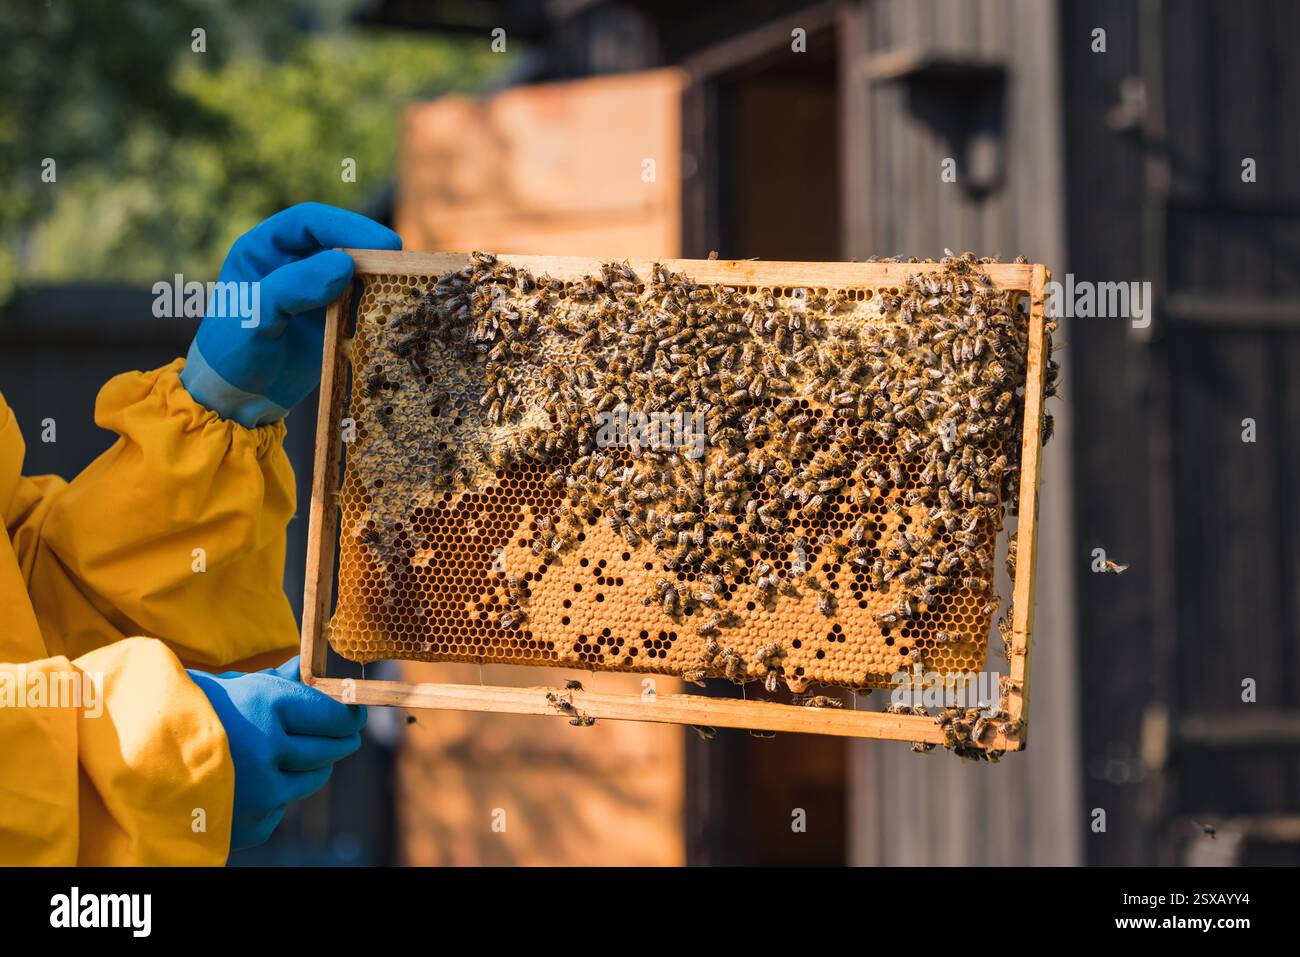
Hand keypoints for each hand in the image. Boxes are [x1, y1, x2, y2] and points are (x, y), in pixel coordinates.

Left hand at [181, 202, 401, 426]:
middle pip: (339, 241)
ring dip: (378, 274)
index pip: (309, 223)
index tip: (379, 242)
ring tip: (402, 283)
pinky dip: (378, 302)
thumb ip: (292, 287)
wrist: (238, 403)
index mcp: (263, 249)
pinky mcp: (334, 318)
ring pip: (355, 270)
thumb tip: (345, 263)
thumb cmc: (232, 356)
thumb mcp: (255, 318)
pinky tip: (392, 308)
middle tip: (398, 262)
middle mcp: (292, 263)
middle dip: (369, 248)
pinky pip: (361, 301)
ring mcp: (315, 291)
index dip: (345, 226)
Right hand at [188, 656, 366, 850]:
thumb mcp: (229, 687)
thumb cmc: (178, 714)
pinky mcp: (252, 823)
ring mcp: (261, 791)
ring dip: (307, 767)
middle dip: (336, 739)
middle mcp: (269, 749)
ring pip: (314, 778)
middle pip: (333, 748)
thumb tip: (310, 668)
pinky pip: (283, 806)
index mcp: (267, 706)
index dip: (348, 713)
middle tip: (333, 732)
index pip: (336, 714)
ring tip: (280, 755)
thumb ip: (277, 682)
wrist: (124, 764)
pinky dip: (275, 795)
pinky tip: (245, 781)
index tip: (353, 712)